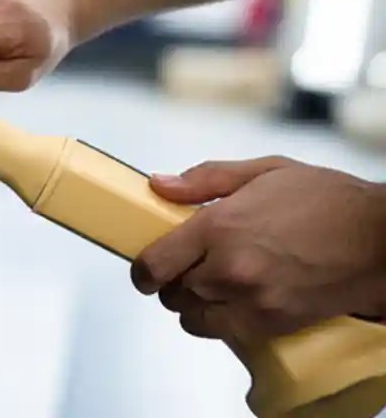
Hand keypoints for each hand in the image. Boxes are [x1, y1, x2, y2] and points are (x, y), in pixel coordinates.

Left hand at [132, 157, 385, 340]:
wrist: (381, 240)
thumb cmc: (327, 200)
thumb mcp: (265, 171)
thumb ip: (205, 179)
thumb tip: (159, 185)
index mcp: (219, 226)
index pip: (154, 262)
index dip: (143, 270)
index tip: (146, 269)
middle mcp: (229, 267)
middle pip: (171, 291)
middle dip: (173, 280)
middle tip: (189, 267)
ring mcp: (250, 300)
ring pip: (192, 317)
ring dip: (194, 304)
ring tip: (212, 285)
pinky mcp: (272, 325)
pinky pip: (222, 334)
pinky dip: (218, 322)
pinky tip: (233, 302)